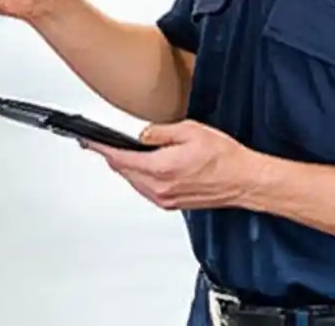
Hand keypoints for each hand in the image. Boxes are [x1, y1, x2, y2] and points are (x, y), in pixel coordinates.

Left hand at [82, 120, 263, 211]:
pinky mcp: (171, 203)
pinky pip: (145, 189)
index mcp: (161, 167)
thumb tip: (141, 134)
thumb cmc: (224, 157)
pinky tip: (145, 165)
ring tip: (124, 151)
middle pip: (123, 171)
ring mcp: (164, 198)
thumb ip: (160, 131)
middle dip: (113, 156)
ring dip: (127, 167)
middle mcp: (159, 187)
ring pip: (133, 181)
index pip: (120, 158)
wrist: (244, 180)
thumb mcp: (190, 130)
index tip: (90, 141)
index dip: (102, 148)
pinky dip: (139, 176)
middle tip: (104, 142)